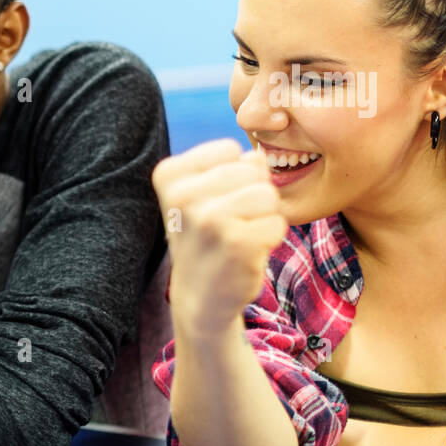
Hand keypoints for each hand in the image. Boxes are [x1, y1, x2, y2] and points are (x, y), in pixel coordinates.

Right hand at [153, 139, 287, 337]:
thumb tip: (258, 156)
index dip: (234, 175)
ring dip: (263, 217)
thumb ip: (232, 166)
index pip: (230, 150)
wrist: (201, 295)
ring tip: (239, 236)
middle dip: (253, 196)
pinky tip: (246, 253)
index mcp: (169, 176)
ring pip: (268, 194)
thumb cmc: (207, 237)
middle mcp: (182, 196)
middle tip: (229, 224)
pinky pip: (277, 223)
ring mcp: (208, 220)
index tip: (214, 202)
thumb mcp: (205, 194)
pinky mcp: (235, 243)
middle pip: (252, 171)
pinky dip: (270, 239)